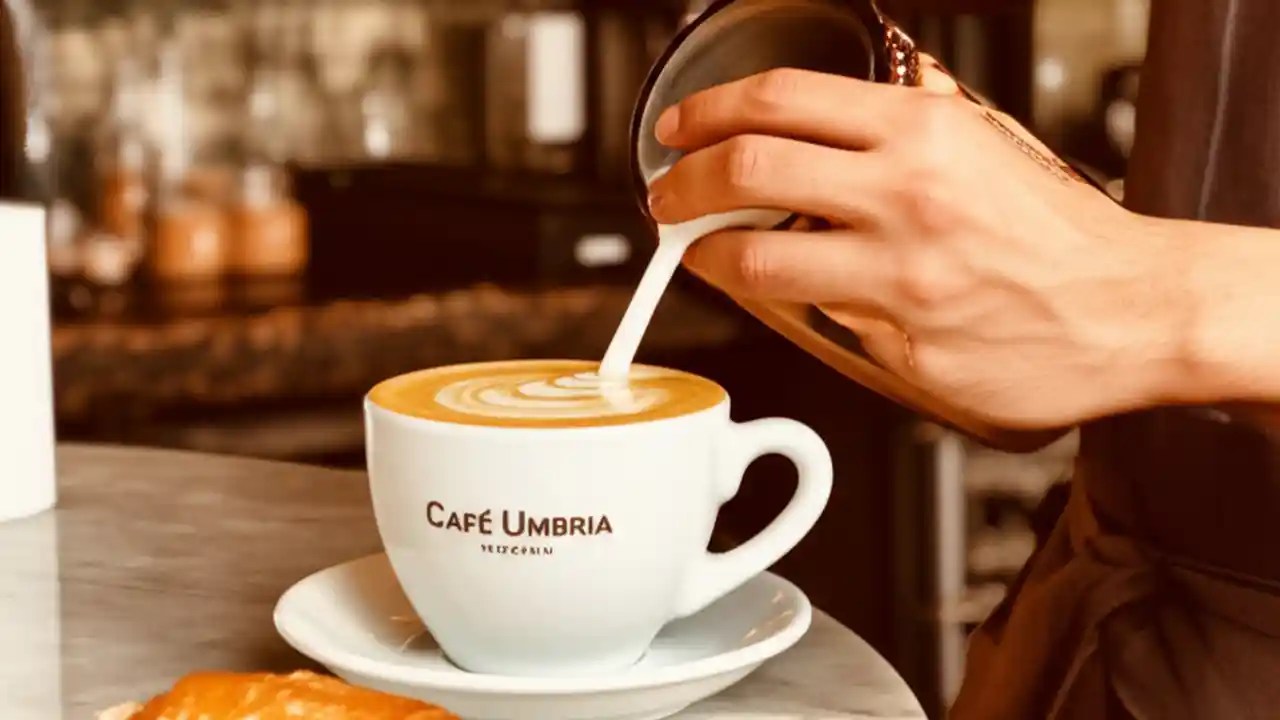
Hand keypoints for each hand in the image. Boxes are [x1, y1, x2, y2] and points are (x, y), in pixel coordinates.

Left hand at [647, 67, 1190, 428]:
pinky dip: (790, 307)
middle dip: (681, 186)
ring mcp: (900, 276)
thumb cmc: (1057, 232)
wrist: (1132, 310)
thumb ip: (898, 129)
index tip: (678, 130)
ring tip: (702, 255)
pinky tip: (792, 298)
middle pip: (745, 169)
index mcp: (923, 131)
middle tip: (666, 200)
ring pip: (757, 258)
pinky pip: (815, 322)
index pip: (780, 98)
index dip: (707, 112)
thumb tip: (816, 124)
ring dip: (709, 257)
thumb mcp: (983, 143)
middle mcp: (906, 195)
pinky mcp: (902, 343)